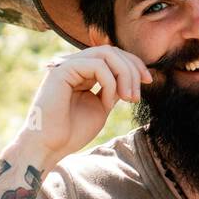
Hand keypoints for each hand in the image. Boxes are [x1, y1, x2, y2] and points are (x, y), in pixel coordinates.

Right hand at [16, 45, 152, 161]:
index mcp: (82, 71)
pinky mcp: (61, 70)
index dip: (133, 64)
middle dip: (132, 68)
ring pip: (106, 54)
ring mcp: (66, 65)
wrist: (50, 147)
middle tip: (137, 95)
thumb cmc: (73, 132)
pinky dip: (109, 83)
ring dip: (124, 75)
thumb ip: (114, 89)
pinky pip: (97, 66)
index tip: (148, 81)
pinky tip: (107, 103)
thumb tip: (133, 75)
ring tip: (128, 99)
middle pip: (112, 51)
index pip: (112, 55)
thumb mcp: (102, 106)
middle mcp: (74, 64)